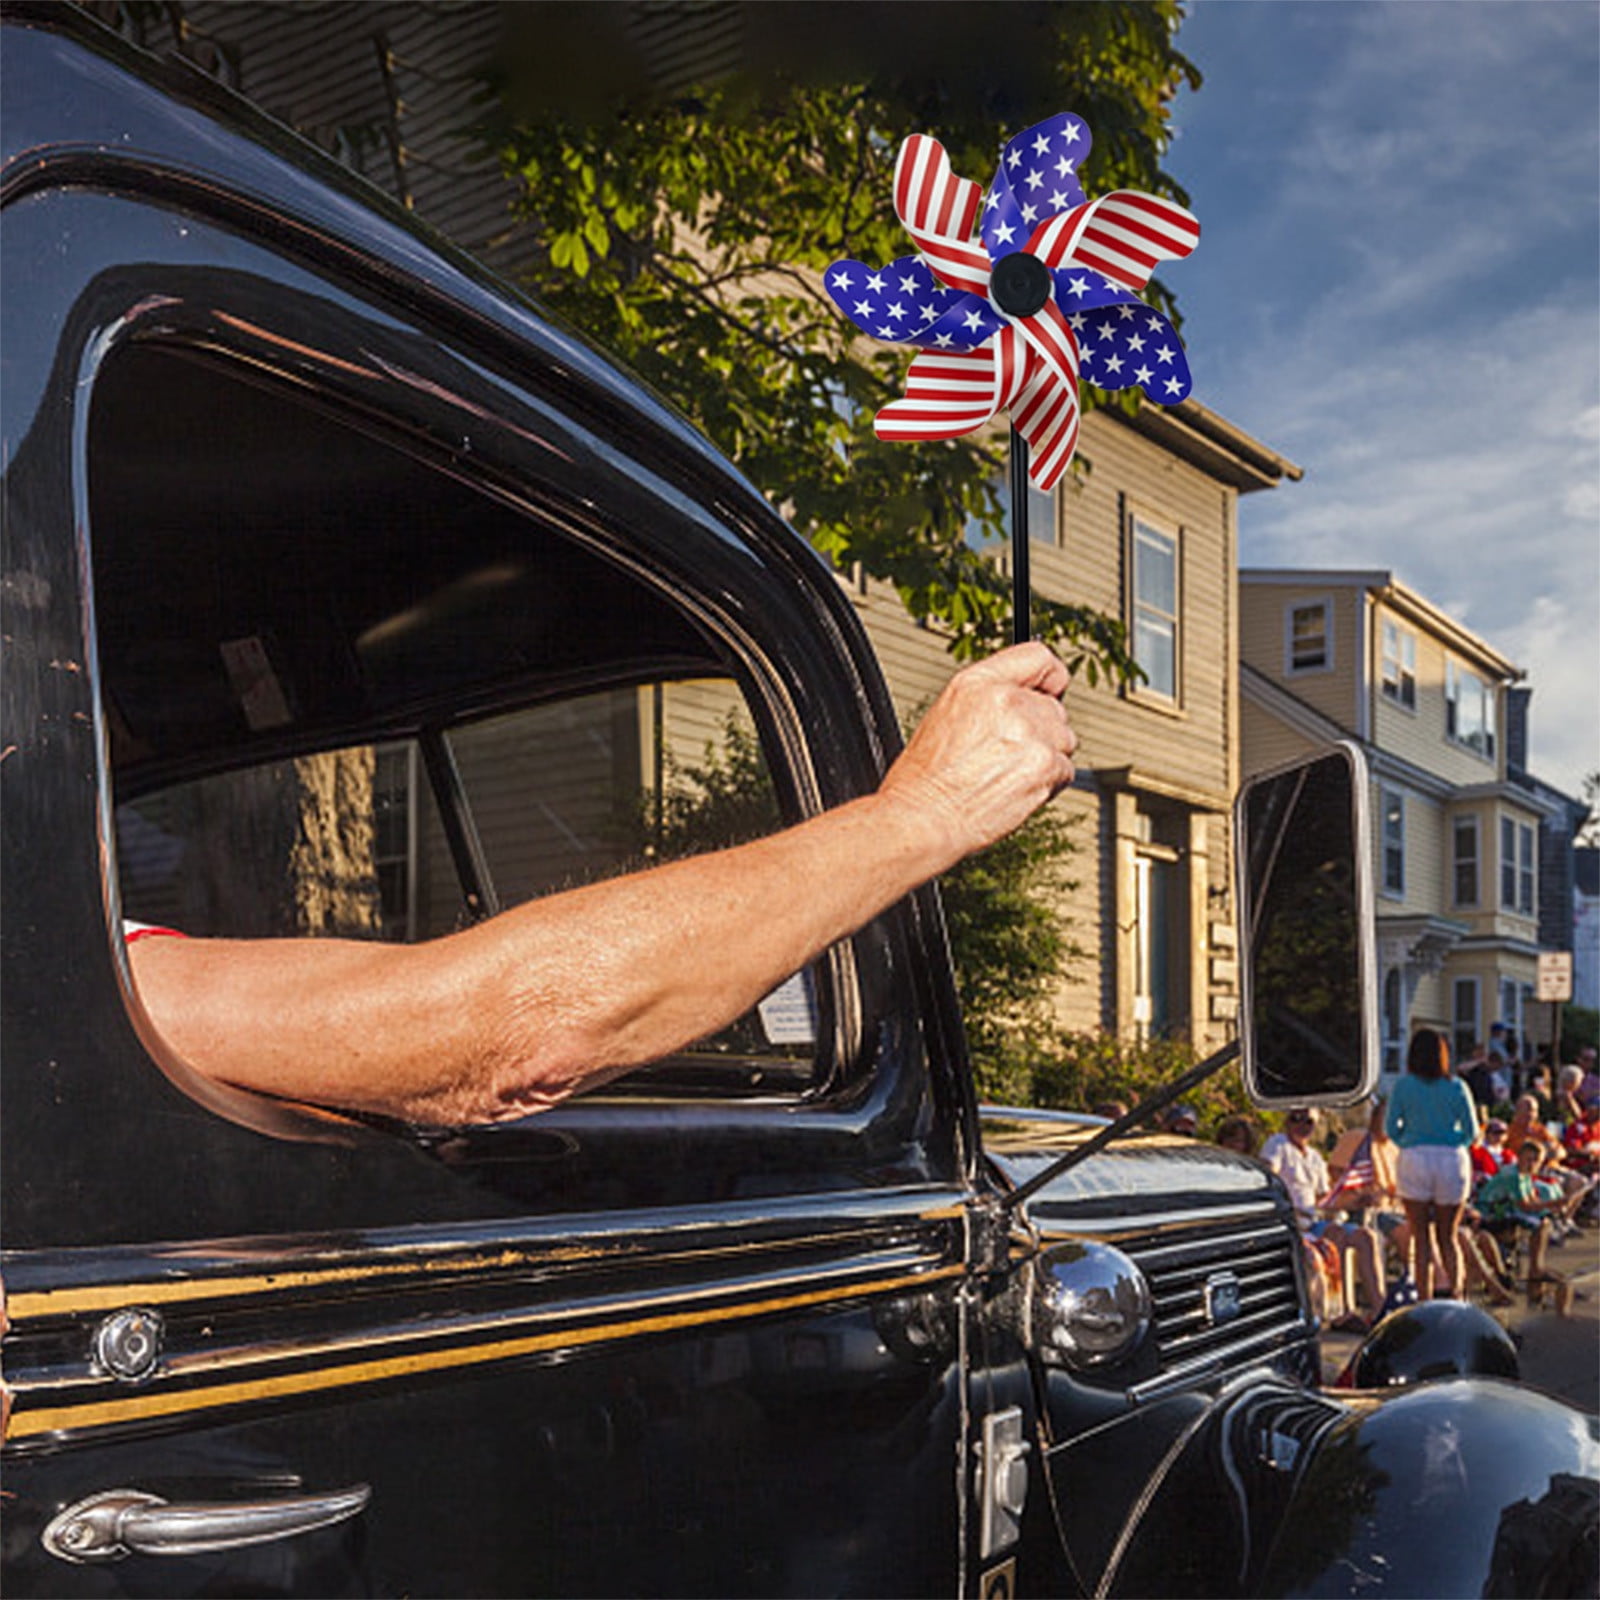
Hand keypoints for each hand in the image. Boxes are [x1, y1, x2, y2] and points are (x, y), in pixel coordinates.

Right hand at [878, 642, 1076, 865]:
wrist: (925, 817)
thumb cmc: (928, 778)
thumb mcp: (947, 714)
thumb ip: (990, 698)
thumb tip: (1028, 699)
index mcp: (978, 682)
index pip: (1039, 657)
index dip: (1049, 679)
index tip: (1049, 693)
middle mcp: (1007, 700)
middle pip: (1054, 708)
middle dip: (1040, 732)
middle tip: (1006, 756)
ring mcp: (1029, 732)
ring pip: (1063, 741)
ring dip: (1045, 759)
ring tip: (1006, 774)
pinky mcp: (1045, 765)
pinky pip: (1064, 770)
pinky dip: (1047, 784)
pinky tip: (1014, 790)